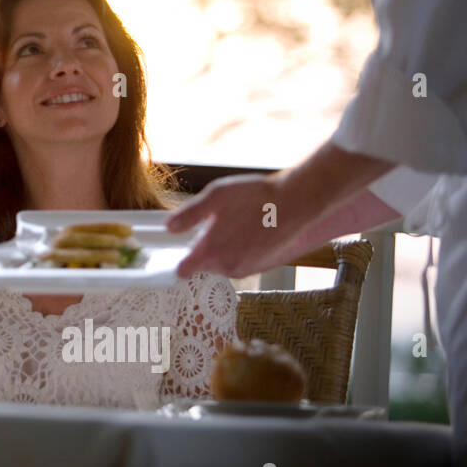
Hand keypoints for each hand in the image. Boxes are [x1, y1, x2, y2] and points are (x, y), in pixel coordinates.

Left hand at [166, 173, 308, 277]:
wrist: (298, 203)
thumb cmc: (257, 197)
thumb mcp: (217, 196)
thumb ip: (189, 214)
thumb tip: (168, 227)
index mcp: (212, 252)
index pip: (183, 270)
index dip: (178, 259)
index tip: (177, 248)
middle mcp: (227, 267)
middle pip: (203, 264)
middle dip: (204, 248)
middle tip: (216, 224)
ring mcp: (246, 270)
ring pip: (221, 263)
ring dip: (223, 249)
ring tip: (237, 224)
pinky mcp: (261, 268)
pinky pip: (240, 263)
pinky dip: (240, 251)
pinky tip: (250, 231)